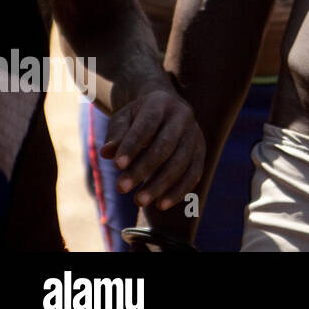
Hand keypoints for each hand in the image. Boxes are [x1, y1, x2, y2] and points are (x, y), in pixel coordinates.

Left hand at [99, 86, 204, 211]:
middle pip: (166, 145)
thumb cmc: (137, 117)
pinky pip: (194, 173)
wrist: (166, 108)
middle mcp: (183, 116)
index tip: (117, 166)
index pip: (147, 125)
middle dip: (143, 169)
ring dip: (161, 184)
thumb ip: (116, 135)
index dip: (133, 145)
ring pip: (181, 162)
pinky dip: (179, 190)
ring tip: (139, 202)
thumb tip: (107, 153)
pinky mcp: (201, 150)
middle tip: (121, 188)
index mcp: (161, 103)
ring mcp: (195, 134)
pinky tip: (162, 205)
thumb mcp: (123, 119)